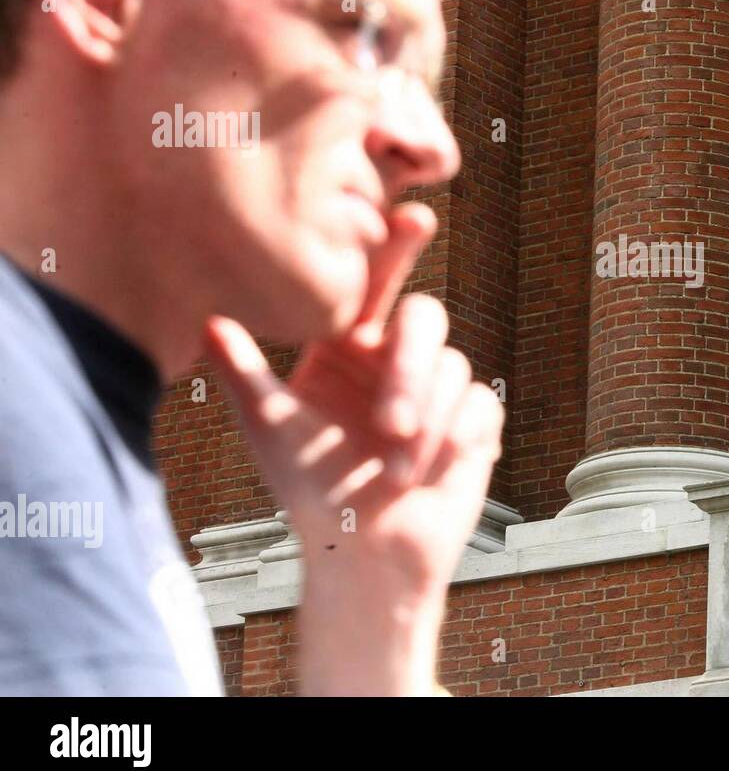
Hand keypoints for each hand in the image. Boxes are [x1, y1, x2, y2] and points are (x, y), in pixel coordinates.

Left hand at [204, 203, 504, 692]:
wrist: (366, 554)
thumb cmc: (309, 491)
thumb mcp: (270, 428)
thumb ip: (243, 371)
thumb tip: (207, 317)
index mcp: (350, 348)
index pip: (374, 286)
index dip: (395, 249)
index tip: (411, 215)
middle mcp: (397, 359)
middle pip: (425, 319)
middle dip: (410, 368)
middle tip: (391, 422)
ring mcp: (439, 389)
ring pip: (452, 366)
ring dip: (425, 419)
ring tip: (395, 469)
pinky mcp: (474, 420)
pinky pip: (479, 403)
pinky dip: (455, 435)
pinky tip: (433, 467)